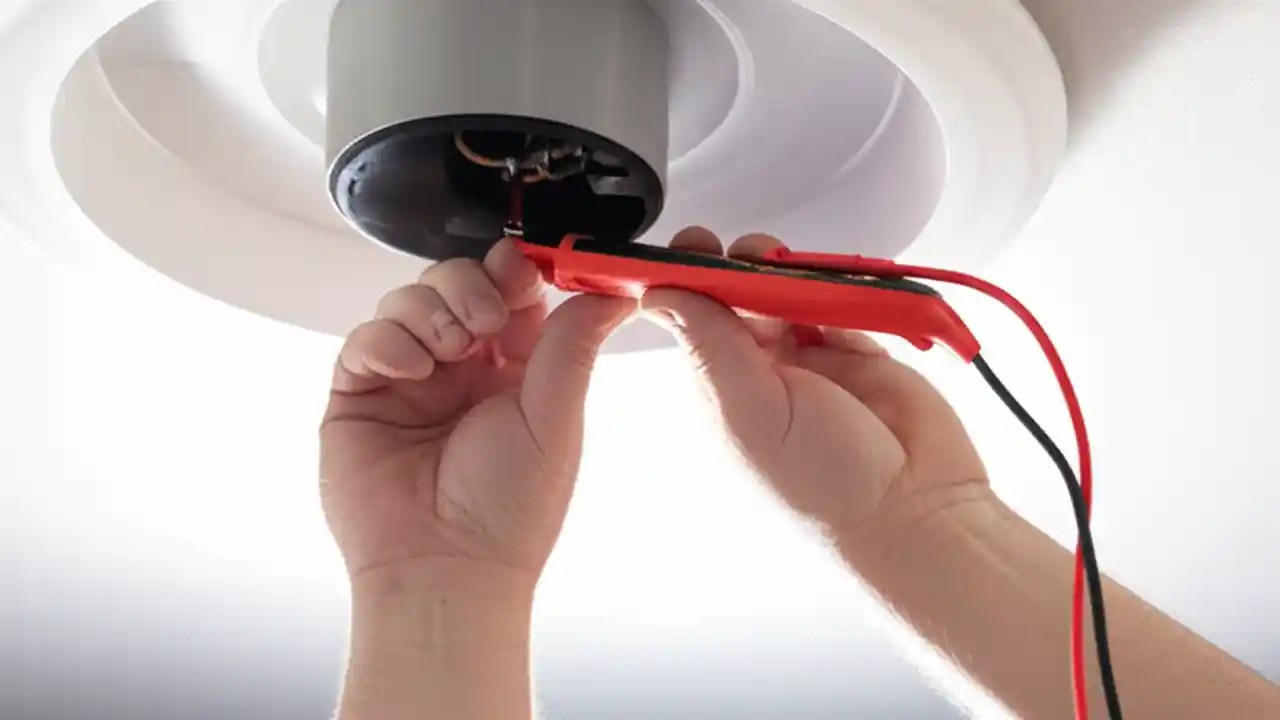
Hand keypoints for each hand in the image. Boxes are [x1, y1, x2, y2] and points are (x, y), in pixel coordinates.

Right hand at [320, 239, 634, 596]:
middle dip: (470, 285)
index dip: (514, 270)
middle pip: (455, 283)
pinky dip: (388, 341)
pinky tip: (412, 371)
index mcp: (514, 372)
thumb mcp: (557, 416)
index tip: (520, 265)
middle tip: (485, 321)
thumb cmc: (508, 511)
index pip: (512, 295)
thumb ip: (574, 343)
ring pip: (409, 300)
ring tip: (448, 354)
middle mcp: (461, 370)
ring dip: (431, 311)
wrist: (446, 568)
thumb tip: (615, 291)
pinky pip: (365, 338)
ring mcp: (410, 379)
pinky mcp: (360, 395)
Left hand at [641, 228, 989, 556]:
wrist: (918, 510)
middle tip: (737, 249)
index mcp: (723, 392)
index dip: (684, 281)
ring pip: (787, 290)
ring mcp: (812, 359)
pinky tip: (829, 284)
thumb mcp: (750, 410)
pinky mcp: (860, 348)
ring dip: (784, 270)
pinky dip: (835, 284)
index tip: (682, 247)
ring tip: (783, 263)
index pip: (691, 321)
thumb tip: (658, 294)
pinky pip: (840, 297)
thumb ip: (708, 345)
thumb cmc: (827, 485)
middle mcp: (762, 373)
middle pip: (737, 297)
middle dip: (735, 265)